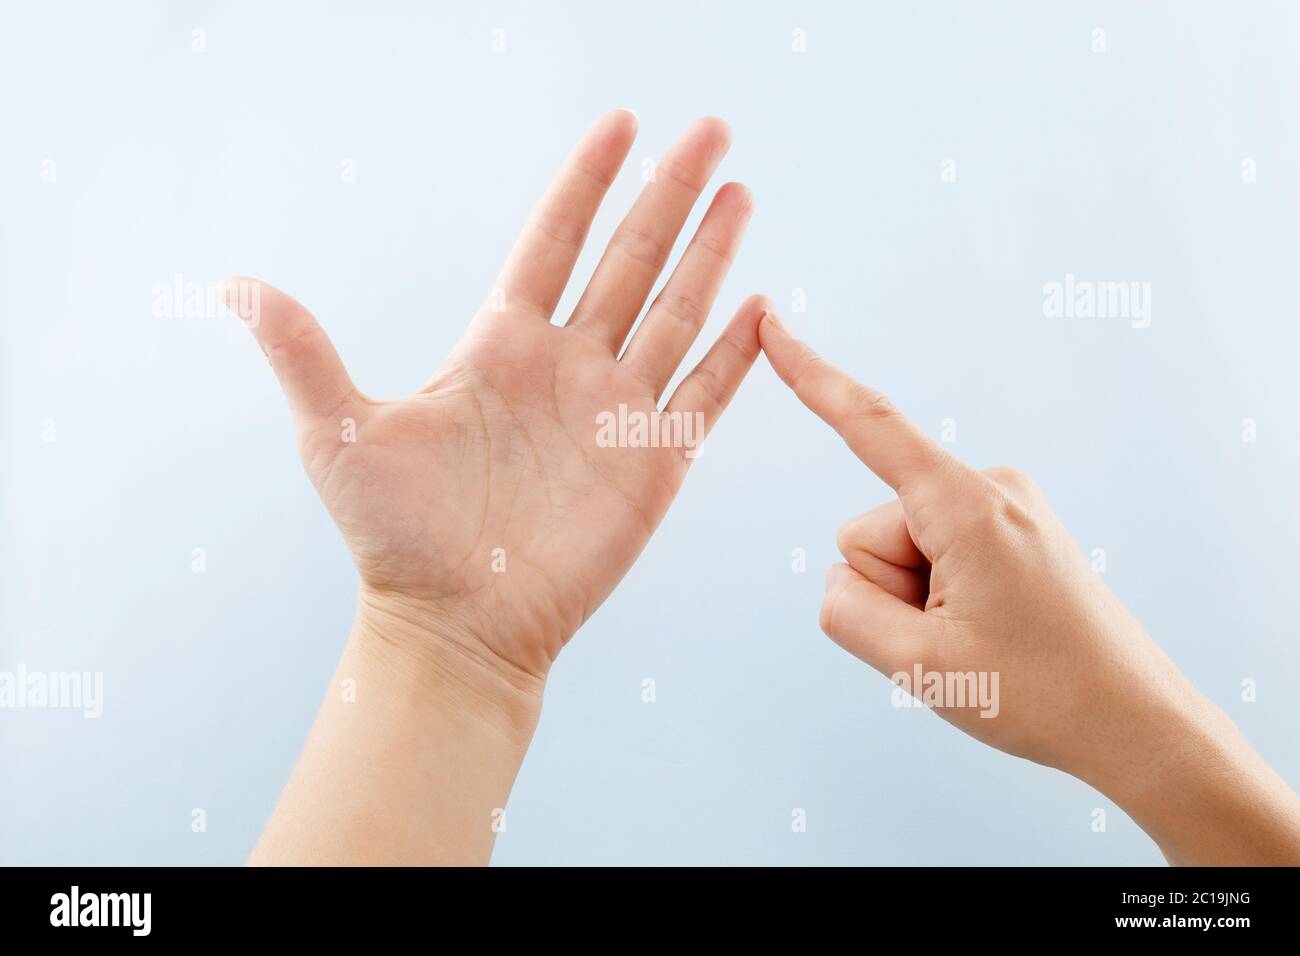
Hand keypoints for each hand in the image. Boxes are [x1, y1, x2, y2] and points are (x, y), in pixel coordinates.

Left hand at [228, 110, 763, 696]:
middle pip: (630, 259)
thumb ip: (303, 352)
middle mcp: (567, 365)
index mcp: (501, 344)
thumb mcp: (336, 435)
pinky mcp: (654, 464)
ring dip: (710, 255)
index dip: (588, 180)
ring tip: (739, 193)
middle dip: (671, 194)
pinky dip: (736, 355)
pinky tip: (761, 308)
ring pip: (677, 313)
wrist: (455, 625)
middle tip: (711, 131)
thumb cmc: (395, 538)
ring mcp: (616, 411)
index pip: (555, 239)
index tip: (621, 124)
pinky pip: (706, 395)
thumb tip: (231, 285)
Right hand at [759, 310, 1299, 864]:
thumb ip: (846, 610)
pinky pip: (933, 552)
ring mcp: (1002, 506)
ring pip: (900, 548)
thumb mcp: (919, 666)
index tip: (771, 324)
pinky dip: (940, 594)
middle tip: (956, 640)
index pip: (868, 426)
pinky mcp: (1010, 528)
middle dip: (891, 588)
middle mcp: (987, 486)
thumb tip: (839, 578)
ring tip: (981, 639)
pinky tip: (990, 629)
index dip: (809, 375)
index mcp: (965, 505)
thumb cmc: (1042, 694)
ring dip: (918, 599)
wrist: (1136, 722)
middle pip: (872, 529)